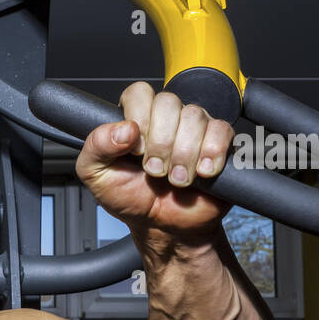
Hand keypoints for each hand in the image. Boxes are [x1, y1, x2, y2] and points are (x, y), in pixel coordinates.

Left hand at [75, 81, 234, 240]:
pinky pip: (222, 130)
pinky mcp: (219, 142)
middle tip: (153, 170)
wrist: (162, 227)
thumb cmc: (129, 197)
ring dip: (183, 154)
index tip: (134, 149)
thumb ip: (96, 147)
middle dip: (160, 142)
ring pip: (195, 116)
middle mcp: (166, 119)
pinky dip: (211, 153)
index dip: (139, 117)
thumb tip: (123, 129)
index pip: (139, 93)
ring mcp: (194, 129)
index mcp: (135, 119)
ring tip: (175, 179)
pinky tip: (201, 173)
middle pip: (169, 102)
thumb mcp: (97, 176)